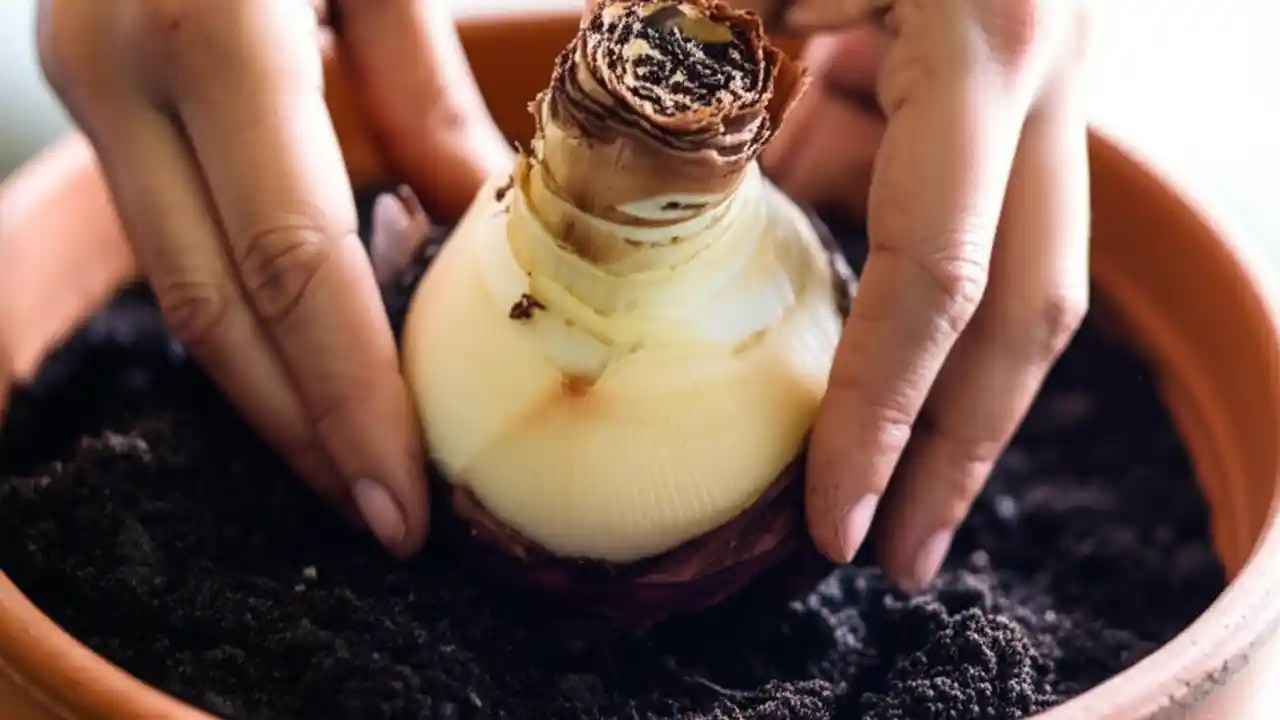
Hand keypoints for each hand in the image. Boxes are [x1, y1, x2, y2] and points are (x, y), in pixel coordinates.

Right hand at [37, 0, 512, 555]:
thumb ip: (413, 91)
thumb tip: (454, 226)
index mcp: (213, 32)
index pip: (293, 269)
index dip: (350, 400)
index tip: (406, 503)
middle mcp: (123, 70)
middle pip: (221, 313)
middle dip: (306, 434)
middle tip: (390, 525)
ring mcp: (90, 78)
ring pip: (183, 290)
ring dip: (269, 396)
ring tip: (354, 471)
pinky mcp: (93, 82)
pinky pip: (173, 234)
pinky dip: (243, 318)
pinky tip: (308, 364)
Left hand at [764, 1, 1091, 589]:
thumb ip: (706, 60)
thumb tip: (667, 171)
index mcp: (979, 46)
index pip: (934, 280)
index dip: (882, 413)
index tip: (832, 521)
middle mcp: (1041, 81)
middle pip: (1022, 318)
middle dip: (958, 453)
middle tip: (896, 561)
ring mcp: (1044, 89)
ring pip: (1016, 282)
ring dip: (940, 385)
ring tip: (877, 477)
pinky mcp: (1013, 96)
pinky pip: (964, 213)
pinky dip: (895, 270)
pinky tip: (837, 273)